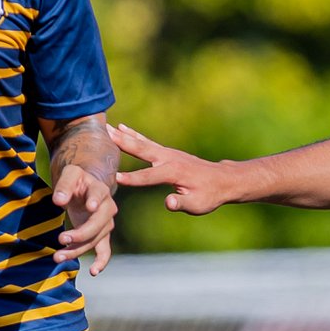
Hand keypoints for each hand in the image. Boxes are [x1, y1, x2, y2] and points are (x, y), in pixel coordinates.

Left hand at [52, 162, 116, 273]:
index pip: (98, 195)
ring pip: (95, 240)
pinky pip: (104, 251)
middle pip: (98, 224)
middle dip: (80, 233)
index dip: (94, 201)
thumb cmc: (76, 180)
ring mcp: (106, 224)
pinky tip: (93, 272)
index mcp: (99, 190)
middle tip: (61, 238)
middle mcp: (108, 208)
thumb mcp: (69, 174)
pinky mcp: (101, 236)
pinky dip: (101, 262)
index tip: (89, 206)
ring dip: (77, 250)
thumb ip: (64, 185)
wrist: (86, 187)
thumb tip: (58, 201)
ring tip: (57, 257)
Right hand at [112, 124, 231, 214]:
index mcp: (174, 172)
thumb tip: (168, 202)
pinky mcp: (168, 153)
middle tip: (106, 132)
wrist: (223, 180)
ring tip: (108, 126)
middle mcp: (170, 159)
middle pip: (142, 150)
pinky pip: (147, 142)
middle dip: (123, 142)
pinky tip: (124, 129)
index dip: (133, 179)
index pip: (149, 176)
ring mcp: (169, 153)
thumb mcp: (198, 204)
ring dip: (125, 135)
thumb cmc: (210, 195)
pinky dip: (134, 135)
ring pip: (143, 143)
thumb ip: (181, 204)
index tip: (115, 178)